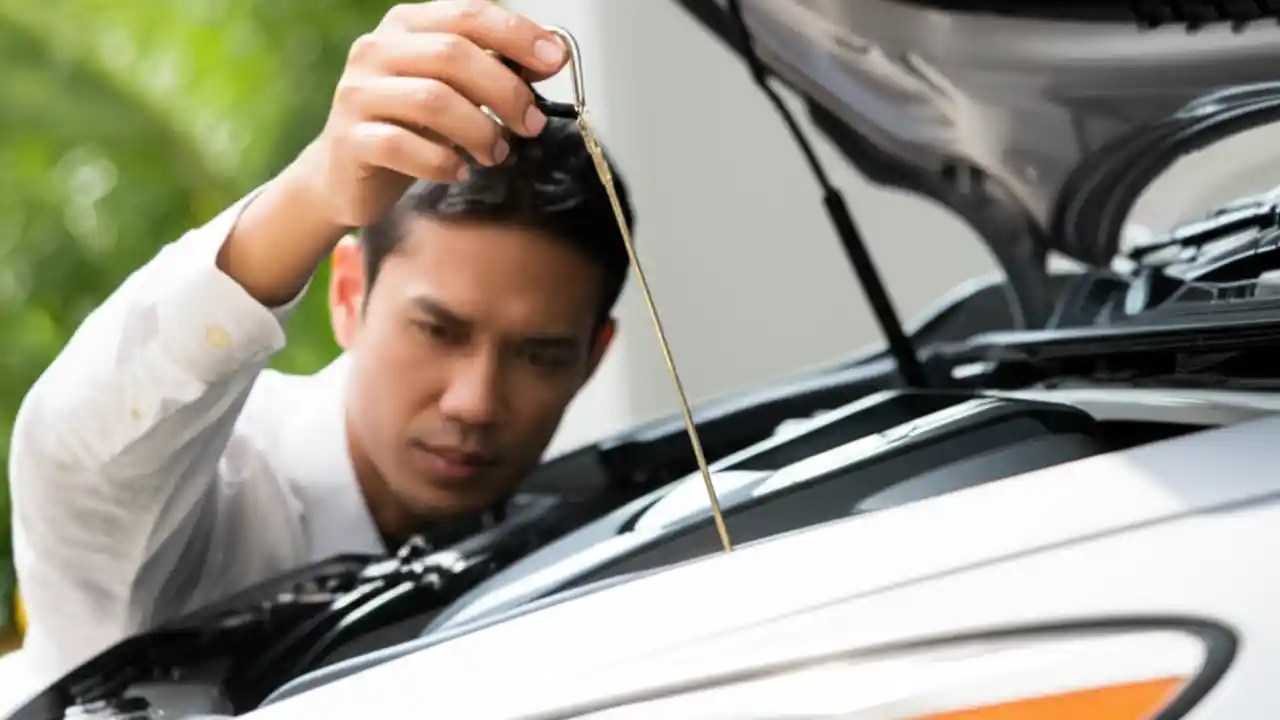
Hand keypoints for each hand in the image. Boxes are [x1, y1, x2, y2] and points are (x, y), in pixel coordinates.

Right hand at [291, 0, 569, 229]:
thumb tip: (554, 55)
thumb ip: (497, 69)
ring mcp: (358, 94)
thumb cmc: (412, 126)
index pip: (469, 14)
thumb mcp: (457, 91)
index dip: (517, 34)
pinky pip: (403, 146)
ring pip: (432, 100)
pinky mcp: (349, 140)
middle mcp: (376, 50)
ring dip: (479, 131)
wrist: (348, 173)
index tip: (556, 60)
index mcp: (406, 26)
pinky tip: (459, 171)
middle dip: (505, 91)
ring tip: (496, 153)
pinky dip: (441, 162)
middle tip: (532, 124)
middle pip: (453, 54)